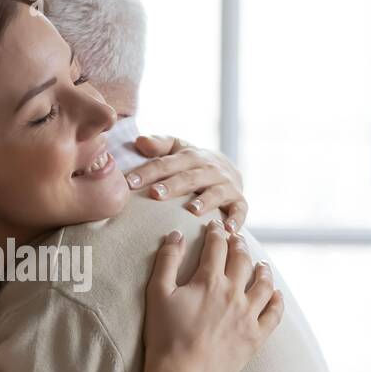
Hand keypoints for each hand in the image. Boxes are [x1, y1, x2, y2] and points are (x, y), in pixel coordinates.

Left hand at [122, 135, 247, 231]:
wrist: (228, 170)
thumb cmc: (192, 163)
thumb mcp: (178, 149)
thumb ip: (159, 145)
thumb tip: (140, 141)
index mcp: (191, 156)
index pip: (167, 163)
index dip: (149, 171)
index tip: (130, 182)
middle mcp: (210, 169)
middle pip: (190, 177)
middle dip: (173, 185)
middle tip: (155, 194)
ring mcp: (226, 185)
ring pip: (216, 192)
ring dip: (205, 201)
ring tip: (192, 210)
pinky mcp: (239, 201)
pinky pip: (240, 210)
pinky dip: (236, 220)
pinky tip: (227, 230)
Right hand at [143, 221, 283, 371]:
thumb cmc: (165, 336)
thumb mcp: (157, 294)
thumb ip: (166, 261)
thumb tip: (175, 235)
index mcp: (209, 280)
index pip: (217, 247)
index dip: (216, 233)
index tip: (215, 227)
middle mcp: (233, 293)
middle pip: (242, 260)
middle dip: (239, 245)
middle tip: (237, 238)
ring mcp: (248, 315)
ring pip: (263, 284)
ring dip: (263, 269)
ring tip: (261, 264)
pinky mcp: (256, 336)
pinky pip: (274, 313)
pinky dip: (277, 301)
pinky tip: (276, 294)